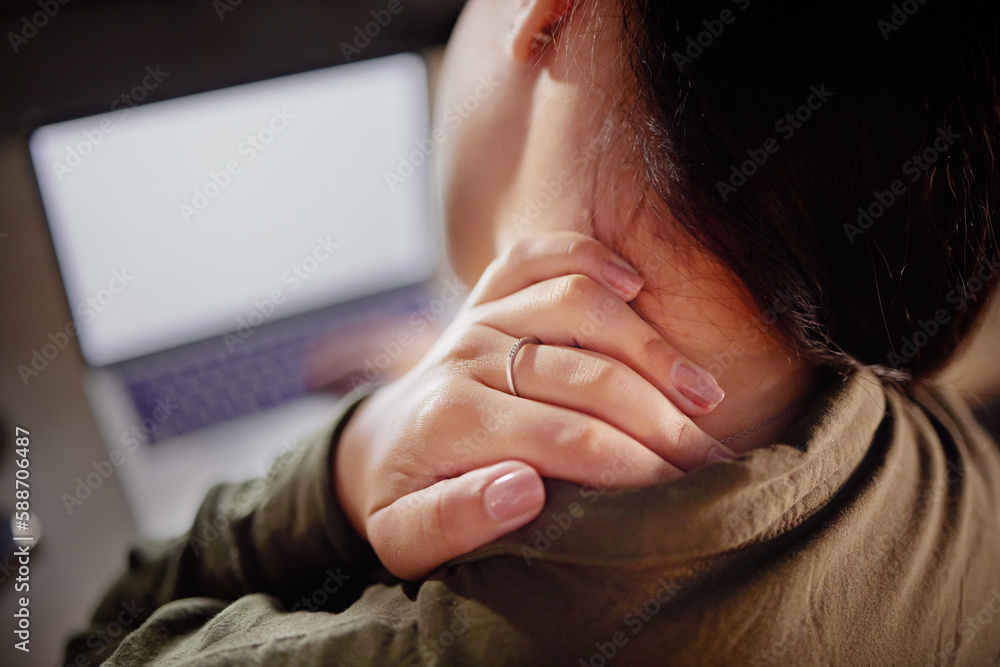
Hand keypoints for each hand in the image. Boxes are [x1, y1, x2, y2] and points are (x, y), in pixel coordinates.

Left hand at [334, 232, 727, 578]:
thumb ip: (452, 523)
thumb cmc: (401, 501)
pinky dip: (588, 256)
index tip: (687, 490)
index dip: (636, 465)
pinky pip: (537, 255)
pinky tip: (636, 285)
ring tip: (704, 393)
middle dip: (663, 418)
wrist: (375, 448)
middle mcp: (467, 355)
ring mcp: (479, 317)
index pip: (567, 439)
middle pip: (588, 374)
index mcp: (451, 420)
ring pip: (578, 305)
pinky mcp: (486, 295)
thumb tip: (522, 490)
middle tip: (715, 455)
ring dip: (650, 345)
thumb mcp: (404, 540)